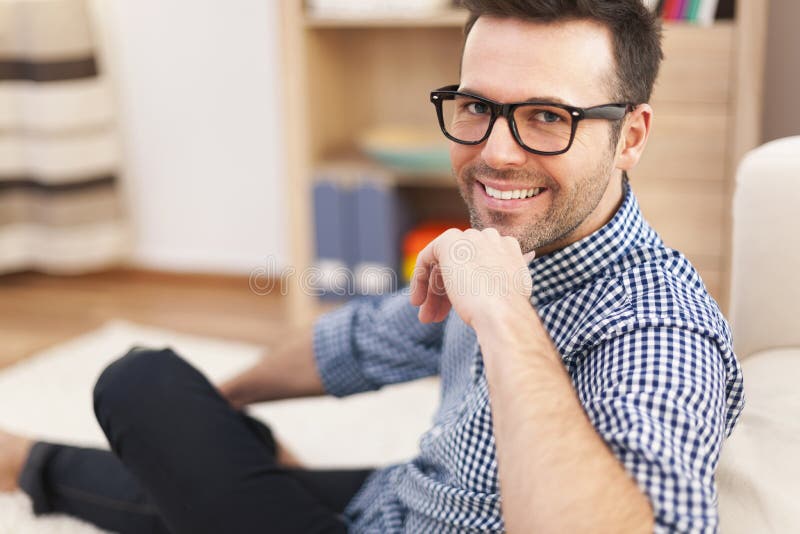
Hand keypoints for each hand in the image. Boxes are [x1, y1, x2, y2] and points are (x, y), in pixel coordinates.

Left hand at [409, 228, 534, 326]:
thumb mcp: (510, 295)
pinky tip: (417, 300)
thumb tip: (484, 287)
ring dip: (432, 292)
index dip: (465, 286)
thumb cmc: (505, 313)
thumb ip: (496, 283)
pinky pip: (427, 256)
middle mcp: (491, 238)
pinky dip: (420, 278)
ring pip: (443, 265)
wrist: (501, 313)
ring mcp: (470, 238)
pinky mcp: (449, 241)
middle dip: (445, 293)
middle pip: (459, 264)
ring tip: (427, 317)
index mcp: (508, 249)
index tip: (455, 308)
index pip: (478, 265)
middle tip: (435, 316)